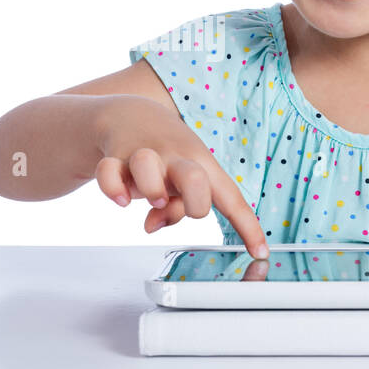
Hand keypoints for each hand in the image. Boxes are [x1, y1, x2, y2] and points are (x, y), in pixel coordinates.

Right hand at [92, 95, 268, 259]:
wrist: (131, 115)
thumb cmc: (166, 154)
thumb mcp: (181, 177)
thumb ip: (176, 207)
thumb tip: (152, 225)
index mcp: (201, 164)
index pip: (230, 198)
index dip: (247, 227)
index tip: (260, 253)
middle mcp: (175, 158)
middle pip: (194, 178)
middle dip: (193, 203)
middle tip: (183, 208)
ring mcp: (144, 155)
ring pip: (146, 166)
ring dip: (150, 190)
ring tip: (151, 198)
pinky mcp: (115, 157)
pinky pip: (108, 173)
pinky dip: (112, 190)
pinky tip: (121, 199)